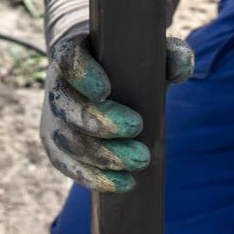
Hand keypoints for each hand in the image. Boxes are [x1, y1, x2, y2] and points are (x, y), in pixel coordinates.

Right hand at [41, 33, 193, 191]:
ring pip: (69, 141)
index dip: (82, 75)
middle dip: (101, 122)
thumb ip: (171, 54)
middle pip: (68, 107)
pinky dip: (95, 178)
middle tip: (137, 127)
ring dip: (103, 155)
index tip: (105, 91)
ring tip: (141, 160)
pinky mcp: (57, 147)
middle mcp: (57, 85)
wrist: (104, 77)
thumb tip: (180, 68)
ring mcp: (53, 119)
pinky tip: (124, 183)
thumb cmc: (130, 61)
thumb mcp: (151, 51)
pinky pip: (69, 166)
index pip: (69, 59)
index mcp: (74, 52)